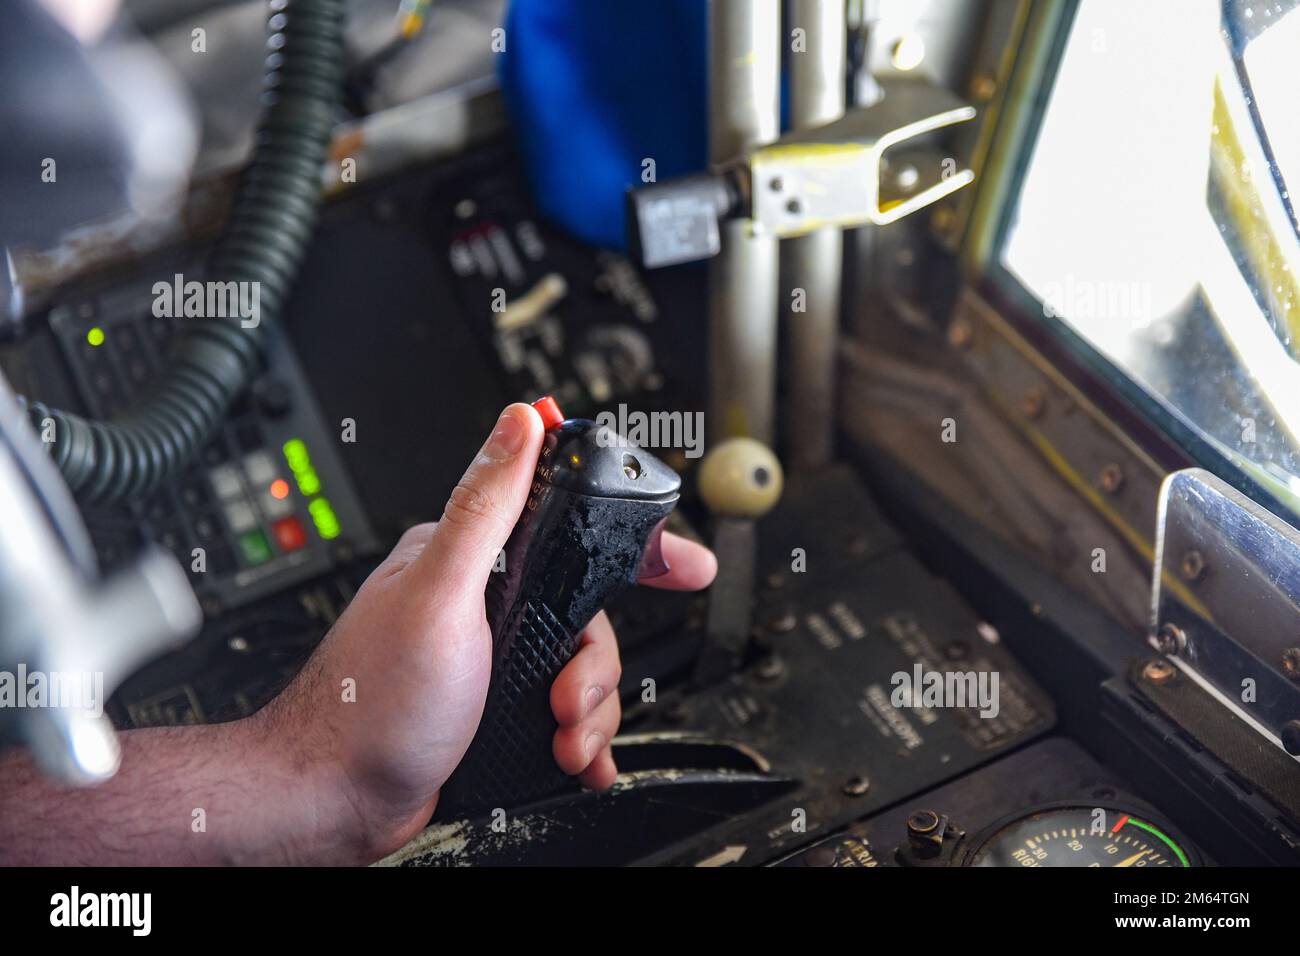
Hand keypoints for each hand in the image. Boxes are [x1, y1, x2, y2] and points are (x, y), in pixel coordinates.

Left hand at [260, 403, 715, 862]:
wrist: (334, 801)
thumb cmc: (368, 702)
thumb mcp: (438, 593)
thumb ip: (485, 508)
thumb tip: (519, 421)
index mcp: (471, 559)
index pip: (569, 532)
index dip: (634, 550)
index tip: (685, 565)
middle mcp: (482, 603)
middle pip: (588, 616)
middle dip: (595, 669)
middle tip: (568, 700)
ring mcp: (490, 658)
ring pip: (582, 671)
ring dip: (586, 715)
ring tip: (559, 742)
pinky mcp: (494, 707)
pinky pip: (563, 714)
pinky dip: (580, 741)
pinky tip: (577, 762)